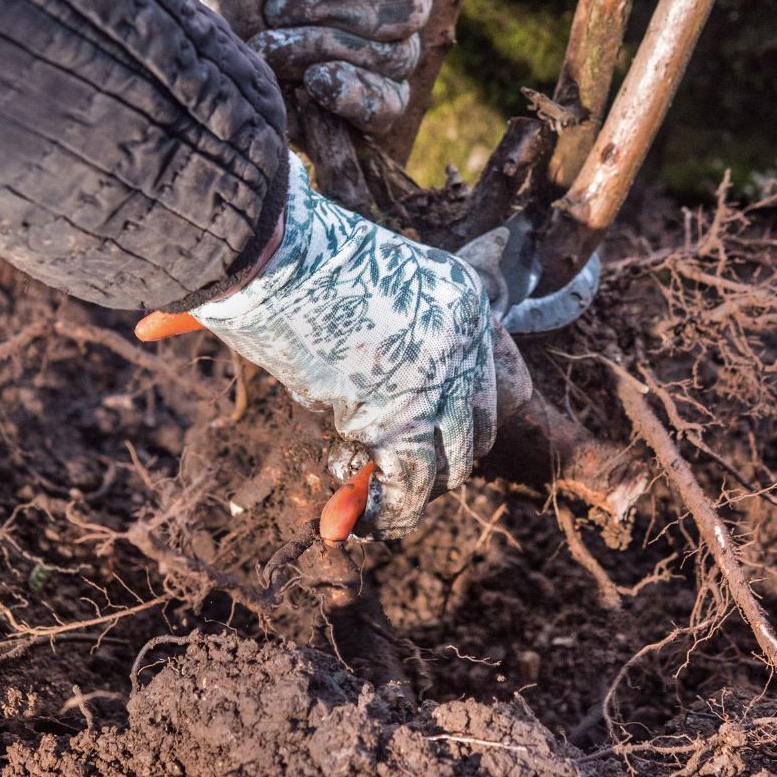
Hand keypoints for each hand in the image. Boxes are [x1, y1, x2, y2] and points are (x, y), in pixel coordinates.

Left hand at [156, 0, 453, 135]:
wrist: (191, 14)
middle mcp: (398, 5)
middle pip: (407, 8)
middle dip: (323, 2)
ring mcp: (384, 60)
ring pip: (392, 54)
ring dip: (313, 41)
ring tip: (269, 37)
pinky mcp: (363, 109)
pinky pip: (389, 107)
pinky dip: (349, 92)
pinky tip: (312, 82)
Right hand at [190, 157, 529, 537]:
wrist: (277, 256)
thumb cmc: (303, 260)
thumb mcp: (371, 284)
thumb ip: (391, 330)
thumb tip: (365, 391)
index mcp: (464, 298)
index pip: (499, 372)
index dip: (471, 409)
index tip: (449, 429)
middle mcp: (465, 342)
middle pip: (480, 423)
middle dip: (447, 452)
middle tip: (411, 466)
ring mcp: (439, 383)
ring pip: (452, 463)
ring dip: (422, 490)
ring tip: (391, 506)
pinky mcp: (401, 422)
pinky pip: (412, 485)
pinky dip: (392, 511)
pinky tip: (369, 520)